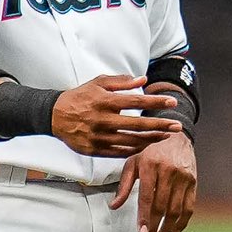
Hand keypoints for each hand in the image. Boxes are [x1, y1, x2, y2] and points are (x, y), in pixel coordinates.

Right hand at [51, 74, 181, 156]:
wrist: (54, 115)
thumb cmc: (79, 97)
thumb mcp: (98, 83)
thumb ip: (121, 82)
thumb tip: (143, 79)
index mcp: (105, 100)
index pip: (136, 101)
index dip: (156, 101)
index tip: (172, 102)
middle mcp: (103, 119)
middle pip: (138, 124)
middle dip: (161, 125)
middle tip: (177, 126)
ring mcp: (99, 137)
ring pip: (131, 141)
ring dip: (151, 139)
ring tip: (165, 136)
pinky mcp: (95, 149)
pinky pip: (120, 152)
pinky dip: (135, 149)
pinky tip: (146, 145)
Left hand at [109, 131, 196, 231]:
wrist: (176, 136)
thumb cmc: (150, 151)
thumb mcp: (133, 163)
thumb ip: (124, 185)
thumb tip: (113, 206)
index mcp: (150, 165)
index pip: (147, 197)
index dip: (145, 217)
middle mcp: (169, 171)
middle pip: (162, 207)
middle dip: (155, 228)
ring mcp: (183, 177)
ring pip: (176, 210)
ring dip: (168, 230)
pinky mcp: (194, 182)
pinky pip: (189, 206)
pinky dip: (183, 222)